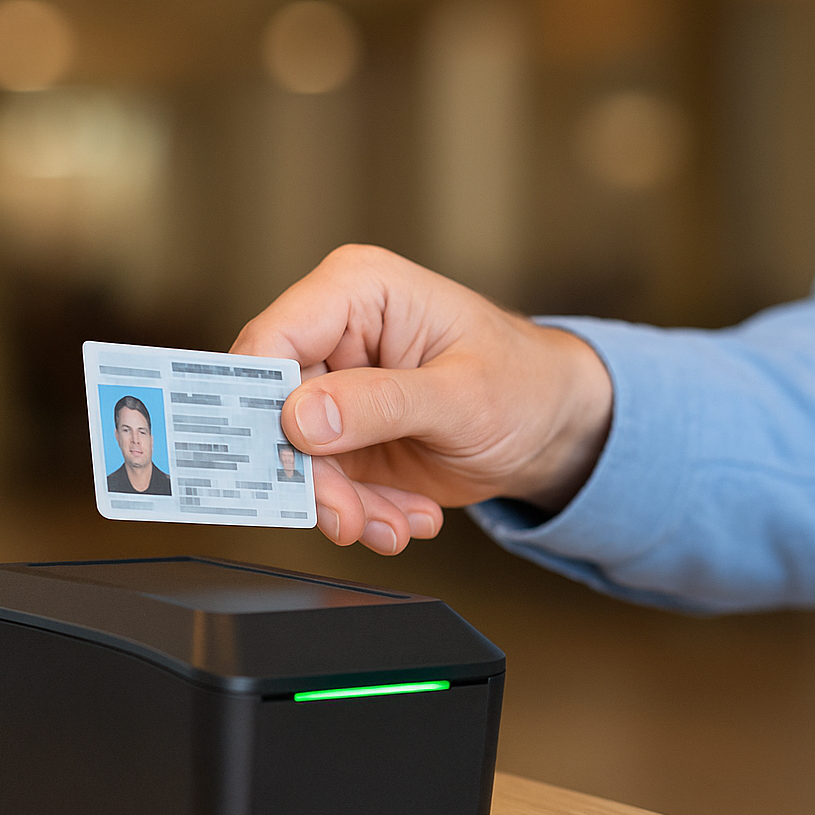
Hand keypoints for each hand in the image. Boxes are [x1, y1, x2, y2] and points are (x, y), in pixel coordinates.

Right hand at [231, 245, 613, 554]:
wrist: (553, 428)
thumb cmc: (524, 383)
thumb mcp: (461, 396)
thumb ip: (381, 404)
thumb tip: (302, 418)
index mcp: (358, 292)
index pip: (273, 340)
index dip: (262, 403)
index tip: (282, 459)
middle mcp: (335, 335)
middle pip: (275, 411)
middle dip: (313, 476)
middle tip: (348, 517)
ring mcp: (336, 389)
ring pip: (295, 459)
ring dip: (343, 505)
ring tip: (395, 523)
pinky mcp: (342, 438)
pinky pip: (325, 485)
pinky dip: (361, 512)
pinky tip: (406, 516)